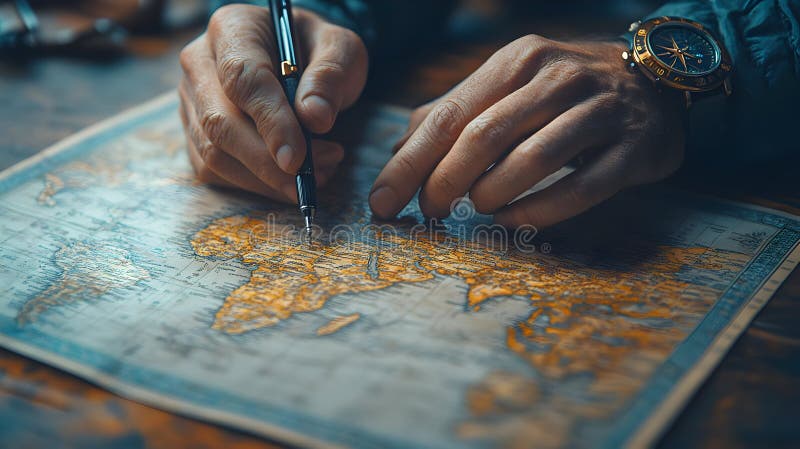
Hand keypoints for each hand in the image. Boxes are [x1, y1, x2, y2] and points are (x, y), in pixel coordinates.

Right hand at [179, 5, 367, 200]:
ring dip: (266, 178)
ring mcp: (192, 101)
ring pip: (214, 155)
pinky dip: (257, 186)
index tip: (297, 157)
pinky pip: (217, 173)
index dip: (269, 121)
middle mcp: (200, 63)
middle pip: (220, 123)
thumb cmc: (317, 51)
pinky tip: (292, 179)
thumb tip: (314, 118)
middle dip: (268, 162)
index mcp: (232, 28)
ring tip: (316, 174)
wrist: (299, 61)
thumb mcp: (340, 50)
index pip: (241, 79)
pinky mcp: (195, 135)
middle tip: (315, 172)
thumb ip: (331, 76)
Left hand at [369, 35, 685, 227]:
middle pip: (485, 136)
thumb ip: (455, 112)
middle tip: (430, 213)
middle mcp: (556, 78)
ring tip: (478, 209)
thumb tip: (401, 152)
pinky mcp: (632, 149)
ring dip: (492, 194)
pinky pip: (579, 188)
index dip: (410, 163)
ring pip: (532, 159)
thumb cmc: (563, 92)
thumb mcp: (508, 84)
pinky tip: (515, 221)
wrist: (656, 82)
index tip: (382, 203)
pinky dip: (539, 211)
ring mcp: (598, 111)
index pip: (449, 115)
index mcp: (517, 61)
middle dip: (445, 182)